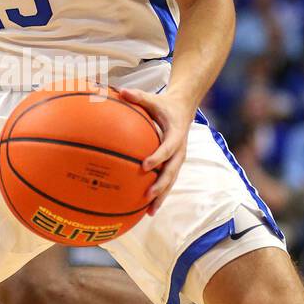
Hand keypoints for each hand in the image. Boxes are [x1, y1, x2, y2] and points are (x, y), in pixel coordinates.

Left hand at [117, 87, 193, 214]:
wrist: (183, 109)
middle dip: (161, 185)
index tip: (144, 166)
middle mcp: (179, 150)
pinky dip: (159, 195)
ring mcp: (178, 160)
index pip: (167, 148)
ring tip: (149, 212)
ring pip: (171, 181)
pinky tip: (146, 209)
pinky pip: (167, 182)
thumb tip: (120, 91)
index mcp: (175, 135)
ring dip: (161, 197)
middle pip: (172, 171)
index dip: (158, 157)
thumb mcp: (153, 99)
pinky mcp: (174, 165)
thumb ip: (137, 96)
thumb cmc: (163, 105)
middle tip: (148, 195)